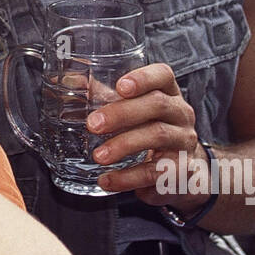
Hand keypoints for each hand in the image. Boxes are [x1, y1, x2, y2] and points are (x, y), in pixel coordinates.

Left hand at [85, 63, 207, 208]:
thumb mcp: (132, 110)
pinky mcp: (181, 170)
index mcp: (168, 92)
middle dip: (122, 113)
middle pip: (157, 104)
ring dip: (124, 145)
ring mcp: (183, 141)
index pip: (163, 75)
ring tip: (98, 156)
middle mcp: (180, 113)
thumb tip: (71, 82)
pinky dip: (128, 178)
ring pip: (158, 135)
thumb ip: (105, 95)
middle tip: (93, 125)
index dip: (143, 78)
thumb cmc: (149, 129)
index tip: (120, 86)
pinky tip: (107, 180)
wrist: (178, 169)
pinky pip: (155, 172)